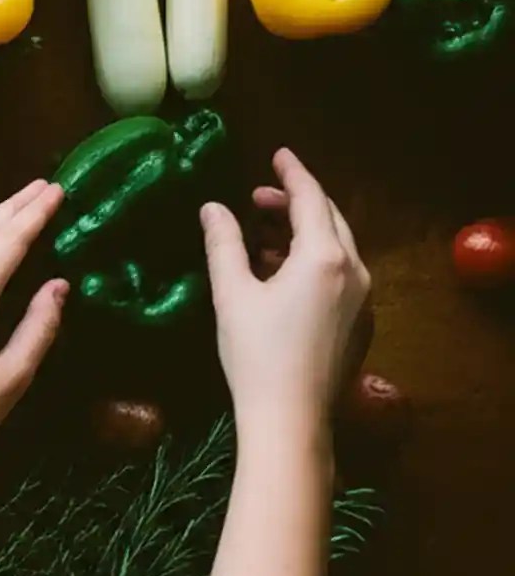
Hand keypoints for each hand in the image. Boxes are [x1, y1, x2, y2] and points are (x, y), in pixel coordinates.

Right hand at [200, 149, 370, 442]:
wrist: (290, 419)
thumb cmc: (256, 354)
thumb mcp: (231, 294)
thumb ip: (224, 244)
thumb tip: (213, 208)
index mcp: (324, 257)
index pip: (311, 198)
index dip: (293, 173)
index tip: (278, 155)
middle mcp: (353, 271)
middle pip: (329, 220)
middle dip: (296, 203)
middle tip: (259, 198)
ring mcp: (362, 300)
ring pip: (336, 248)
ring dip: (302, 233)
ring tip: (264, 235)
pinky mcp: (360, 324)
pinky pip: (339, 275)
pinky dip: (312, 260)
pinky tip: (281, 274)